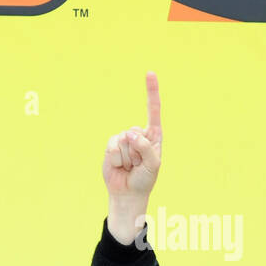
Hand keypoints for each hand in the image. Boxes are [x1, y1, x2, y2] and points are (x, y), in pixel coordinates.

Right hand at [103, 72, 162, 243]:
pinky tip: (120, 165)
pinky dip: (117, 158)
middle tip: (139, 165)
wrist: (127, 192)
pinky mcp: (111, 145)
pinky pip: (113, 146)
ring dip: (128, 157)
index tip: (150, 73)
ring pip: (124, 140)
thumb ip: (147, 148)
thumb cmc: (145, 179)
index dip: (151, 92)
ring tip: (131, 166)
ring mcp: (124, 139)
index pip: (153, 111)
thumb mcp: (154, 165)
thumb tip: (132, 133)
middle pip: (136, 132)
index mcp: (154, 136)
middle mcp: (139, 134)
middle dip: (139, 152)